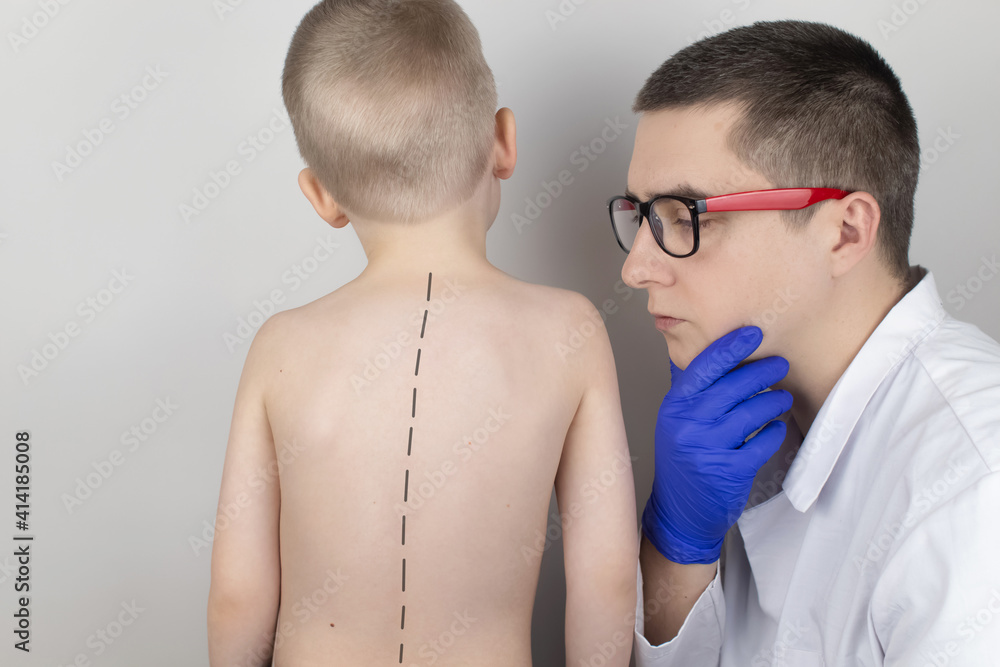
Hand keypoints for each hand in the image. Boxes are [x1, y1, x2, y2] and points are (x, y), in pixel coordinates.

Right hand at [641, 326, 792, 563]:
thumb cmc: (681, 461)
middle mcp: (688, 424)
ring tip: (782, 396)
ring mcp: (708, 448)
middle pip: (733, 386)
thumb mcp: (674, 421)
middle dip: (762, 370)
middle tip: (780, 363)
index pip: (704, 367)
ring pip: (752, 412)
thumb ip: (691, 390)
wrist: (679, 512)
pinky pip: (762, 441)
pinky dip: (774, 431)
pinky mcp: (729, 470)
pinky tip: (775, 427)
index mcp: (674, 407)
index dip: (730, 347)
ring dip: (773, 400)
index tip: (753, 332)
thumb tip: (704, 351)